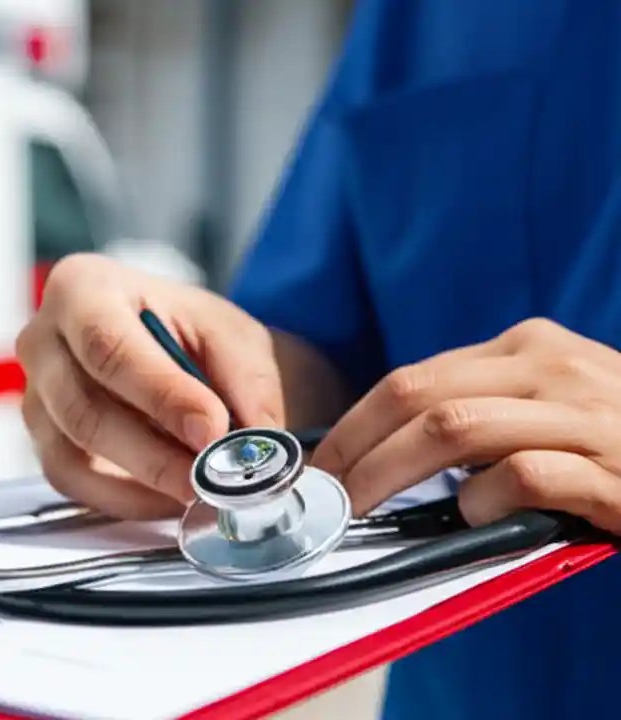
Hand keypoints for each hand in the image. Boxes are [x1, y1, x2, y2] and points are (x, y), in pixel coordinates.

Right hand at [16, 254, 285, 519]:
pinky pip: (74, 484)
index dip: (160, 394)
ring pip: (74, 456)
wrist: (167, 346)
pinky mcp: (42, 444)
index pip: (108, 347)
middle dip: (155, 453)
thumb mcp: (231, 333)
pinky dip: (127, 500)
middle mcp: (42, 342)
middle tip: (212, 476)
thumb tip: (251, 439)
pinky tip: (169, 495)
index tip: (211, 429)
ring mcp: (36, 397)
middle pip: (84, 410)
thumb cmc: (184, 330)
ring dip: (143, 482)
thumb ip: (246, 381)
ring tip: (199, 488)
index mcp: (81, 289)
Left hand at [310, 318, 620, 532]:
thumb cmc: (619, 442)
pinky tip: (471, 520)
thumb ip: (482, 413)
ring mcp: (587, 413)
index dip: (352, 427)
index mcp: (527, 348)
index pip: (410, 379)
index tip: (320, 468)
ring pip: (455, 430)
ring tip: (365, 512)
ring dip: (392, 476)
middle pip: (417, 399)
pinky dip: (484, 501)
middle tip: (326, 498)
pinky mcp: (618, 468)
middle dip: (355, 452)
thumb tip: (383, 455)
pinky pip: (527, 476)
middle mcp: (553, 367)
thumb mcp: (549, 406)